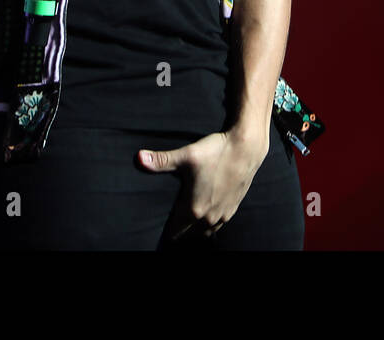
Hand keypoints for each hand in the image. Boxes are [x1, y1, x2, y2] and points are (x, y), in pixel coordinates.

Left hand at [138, 129, 268, 240]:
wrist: (245, 149)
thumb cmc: (215, 152)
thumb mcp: (185, 156)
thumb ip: (160, 161)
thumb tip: (138, 158)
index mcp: (193, 209)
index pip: (174, 232)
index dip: (165, 231)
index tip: (159, 228)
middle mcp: (208, 217)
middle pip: (188, 234)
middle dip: (179, 231)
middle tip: (170, 225)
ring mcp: (222, 215)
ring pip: (205, 232)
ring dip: (195, 230)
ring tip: (186, 224)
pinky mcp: (233, 209)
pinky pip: (218, 225)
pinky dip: (210, 224)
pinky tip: (206, 216)